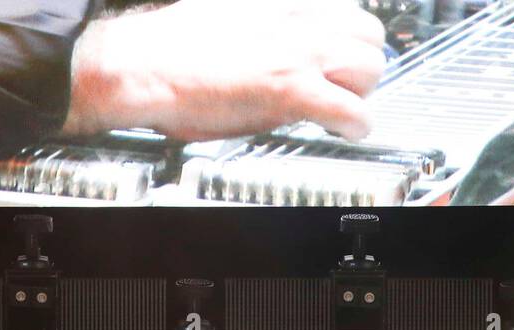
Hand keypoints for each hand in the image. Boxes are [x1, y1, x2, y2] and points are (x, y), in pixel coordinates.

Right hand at [63, 0, 385, 141]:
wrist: (142, 63)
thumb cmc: (171, 45)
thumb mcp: (228, 12)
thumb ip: (264, 21)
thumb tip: (277, 38)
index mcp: (283, 0)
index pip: (347, 8)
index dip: (347, 40)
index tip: (339, 59)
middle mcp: (297, 18)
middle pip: (370, 36)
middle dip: (360, 67)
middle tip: (343, 87)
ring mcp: (297, 53)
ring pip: (370, 68)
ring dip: (360, 94)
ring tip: (341, 110)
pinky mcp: (291, 90)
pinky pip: (351, 111)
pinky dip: (354, 126)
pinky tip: (343, 132)